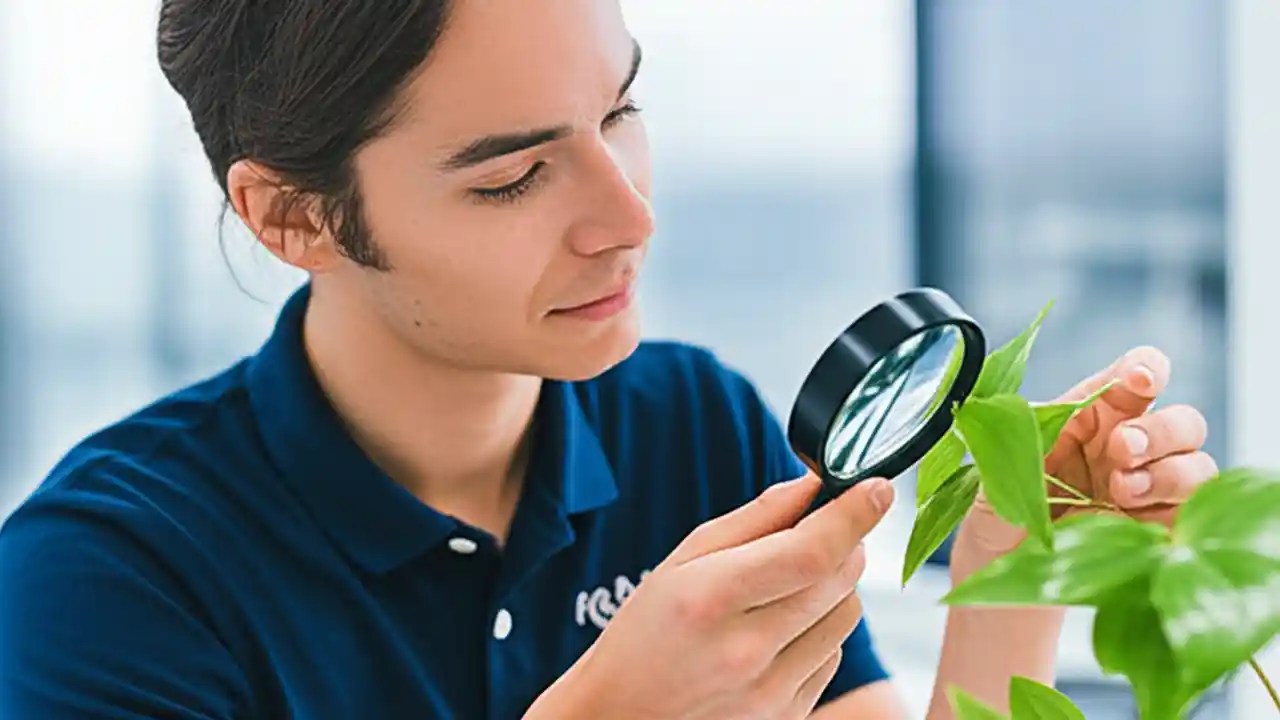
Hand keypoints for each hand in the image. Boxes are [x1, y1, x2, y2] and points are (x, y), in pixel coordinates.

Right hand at [525, 474, 894, 719]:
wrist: (619, 718)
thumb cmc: (644, 633)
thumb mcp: (679, 562)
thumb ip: (752, 520)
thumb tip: (812, 484)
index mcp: (712, 598)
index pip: (812, 551)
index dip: (854, 514)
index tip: (878, 487)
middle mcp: (746, 650)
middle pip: (840, 580)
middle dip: (845, 542)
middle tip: (821, 530)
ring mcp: (770, 693)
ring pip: (847, 618)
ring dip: (834, 589)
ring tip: (786, 587)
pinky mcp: (786, 718)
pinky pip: (831, 657)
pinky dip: (819, 633)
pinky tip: (777, 632)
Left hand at [956, 345, 1217, 560]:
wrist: (999, 574)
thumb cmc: (998, 514)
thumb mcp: (999, 470)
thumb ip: (1025, 440)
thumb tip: (1047, 416)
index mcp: (1090, 417)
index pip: (1135, 378)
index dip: (1146, 368)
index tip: (1139, 378)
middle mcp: (1129, 449)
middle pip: (1183, 422)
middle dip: (1158, 431)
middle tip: (1123, 449)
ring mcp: (1149, 491)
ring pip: (1197, 466)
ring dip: (1167, 474)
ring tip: (1121, 492)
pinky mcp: (1159, 533)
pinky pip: (1193, 515)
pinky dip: (1177, 512)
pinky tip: (1140, 521)